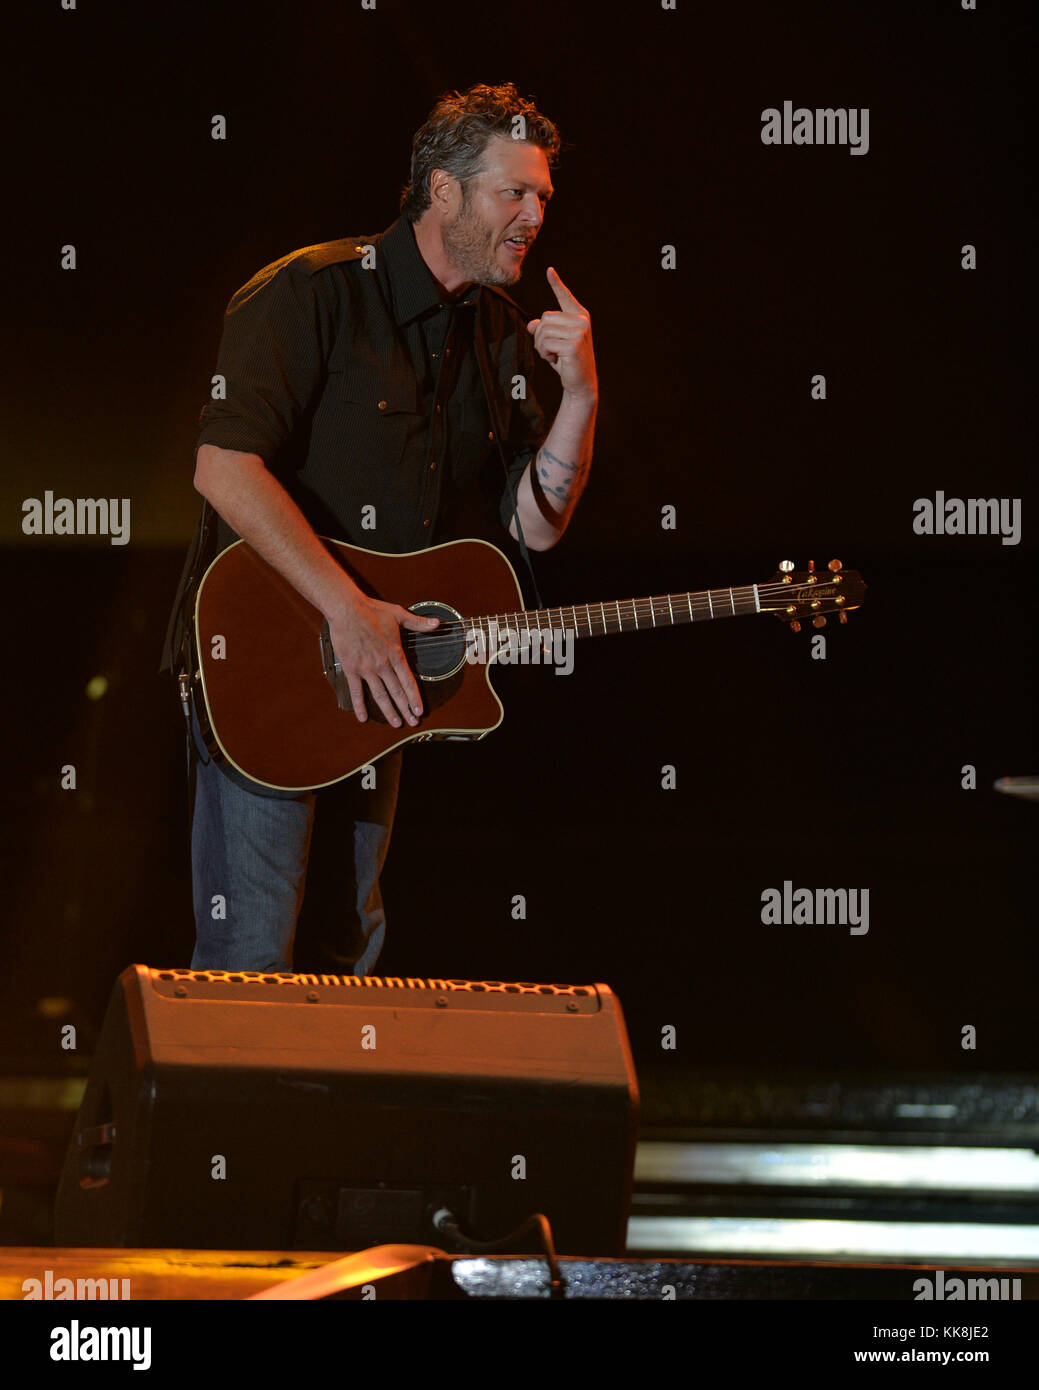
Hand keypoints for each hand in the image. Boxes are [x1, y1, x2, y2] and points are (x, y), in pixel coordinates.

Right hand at [326, 594, 437, 726]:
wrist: (348, 610)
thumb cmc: (373, 611)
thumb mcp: (399, 615)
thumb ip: (418, 623)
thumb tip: (437, 623)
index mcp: (395, 654)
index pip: (408, 681)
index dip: (415, 698)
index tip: (420, 710)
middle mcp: (383, 665)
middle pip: (397, 692)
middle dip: (406, 709)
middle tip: (412, 722)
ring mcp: (367, 668)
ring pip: (380, 695)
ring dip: (389, 711)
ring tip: (396, 723)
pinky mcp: (352, 669)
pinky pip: (356, 691)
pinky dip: (360, 705)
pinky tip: (363, 717)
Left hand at [526, 267, 596, 399]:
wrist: (580, 383)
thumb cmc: (567, 362)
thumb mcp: (553, 343)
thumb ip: (543, 331)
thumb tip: (531, 325)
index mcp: (579, 316)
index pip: (565, 297)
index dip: (556, 284)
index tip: (549, 271)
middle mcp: (581, 321)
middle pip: (545, 318)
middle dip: (540, 336)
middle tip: (549, 350)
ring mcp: (579, 332)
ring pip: (543, 330)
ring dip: (541, 346)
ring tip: (552, 355)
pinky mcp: (573, 345)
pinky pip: (545, 343)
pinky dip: (544, 354)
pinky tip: (554, 360)